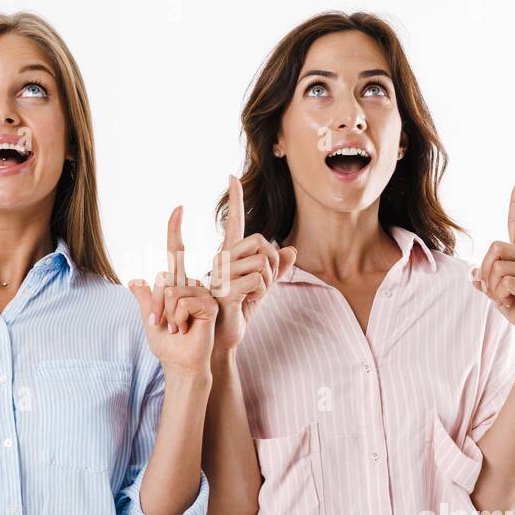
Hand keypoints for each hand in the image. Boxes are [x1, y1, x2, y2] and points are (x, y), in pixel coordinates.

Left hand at [128, 206, 219, 377]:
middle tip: (162, 325)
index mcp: (178, 285)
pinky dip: (177, 318)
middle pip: (165, 277)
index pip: (176, 252)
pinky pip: (183, 301)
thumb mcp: (149, 319)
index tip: (178, 208)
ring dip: (166, 315)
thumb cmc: (167, 345)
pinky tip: (186, 329)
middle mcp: (192, 285)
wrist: (181, 364)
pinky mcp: (210, 303)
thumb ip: (144, 299)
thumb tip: (134, 280)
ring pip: (172, 291)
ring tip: (177, 328)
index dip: (175, 230)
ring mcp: (203, 293)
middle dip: (155, 306)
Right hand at [207, 174, 296, 351]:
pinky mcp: (225, 289)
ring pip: (263, 261)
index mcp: (229, 256)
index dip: (234, 199)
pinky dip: (262, 292)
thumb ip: (276, 270)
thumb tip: (293, 250)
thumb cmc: (238, 313)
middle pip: (261, 241)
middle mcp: (222, 259)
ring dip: (268, 282)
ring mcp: (222, 273)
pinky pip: (259, 279)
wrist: (221, 338)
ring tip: (254, 296)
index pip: (234, 222)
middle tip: (264, 284)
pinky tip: (249, 302)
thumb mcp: (261, 290)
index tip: (232, 176)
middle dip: (273, 263)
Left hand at [471, 178, 514, 354]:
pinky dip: (499, 298)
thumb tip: (473, 273)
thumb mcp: (497, 294)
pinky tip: (511, 305)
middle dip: (485, 271)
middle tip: (492, 291)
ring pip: (496, 268)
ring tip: (505, 300)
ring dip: (492, 289)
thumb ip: (485, 280)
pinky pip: (503, 284)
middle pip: (494, 248)